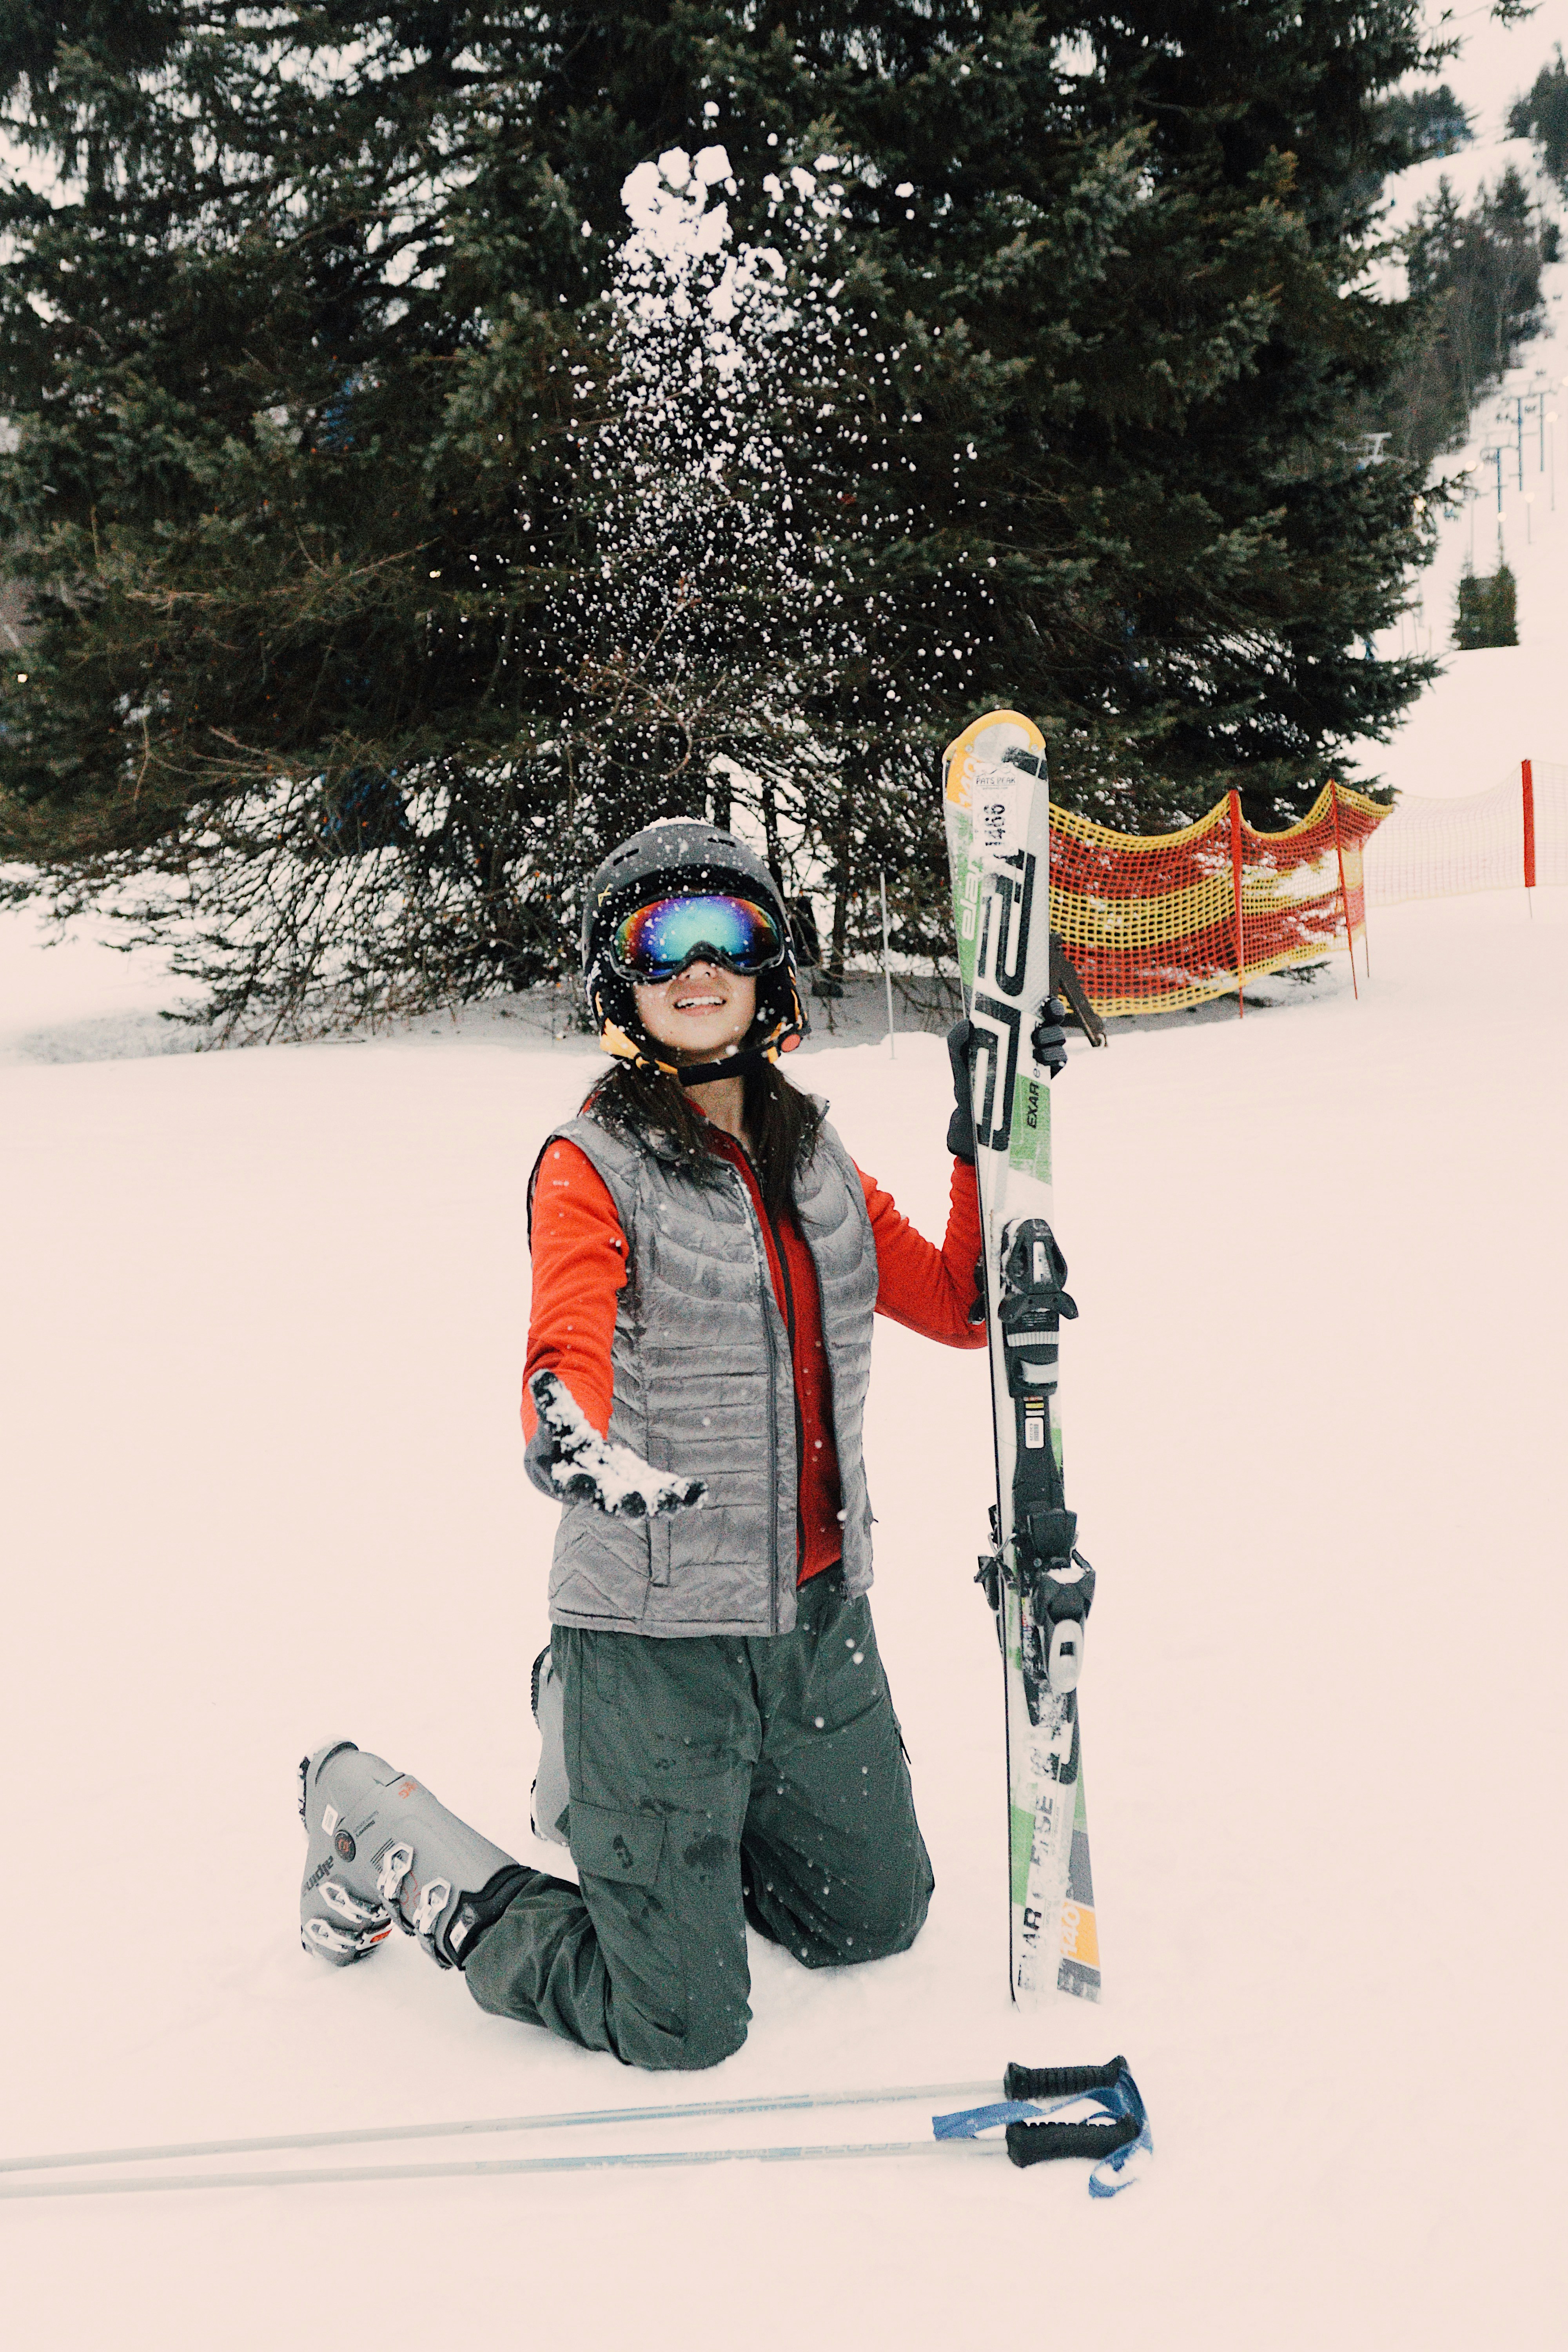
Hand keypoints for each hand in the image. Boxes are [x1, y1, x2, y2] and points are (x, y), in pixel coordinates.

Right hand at [527, 1371, 705, 1517]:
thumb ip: (549, 1402)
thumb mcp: (553, 1421)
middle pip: (609, 1502)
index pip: (571, 1486)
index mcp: (568, 1480)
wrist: (567, 1466)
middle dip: (623, 1503)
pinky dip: (679, 1495)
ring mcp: (621, 1495)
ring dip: (660, 1503)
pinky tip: (699, 1490)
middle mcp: (597, 1495)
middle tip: (635, 1504)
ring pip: (642, 1503)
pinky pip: (660, 1493)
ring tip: (681, 1499)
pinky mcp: (641, 1491)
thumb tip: (541, 1375)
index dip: (578, 1485)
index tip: (583, 1484)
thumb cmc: (557, 1442)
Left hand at [948, 998, 1068, 1161]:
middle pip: (1054, 1017)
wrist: (975, 1105)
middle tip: (1044, 1017)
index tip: (1043, 999)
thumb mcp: (957, 1050)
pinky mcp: (1047, 1073)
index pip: (1034, 1005)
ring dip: (1051, 1037)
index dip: (1043, 999)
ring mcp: (1042, 1053)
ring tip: (1037, 1044)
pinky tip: (1041, 1059)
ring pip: (1059, 1038)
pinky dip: (1054, 1056)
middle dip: (1054, 1013)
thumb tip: (968, 1025)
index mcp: (1014, 1022)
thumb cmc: (968, 1069)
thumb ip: (957, 1035)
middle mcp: (1031, 1035)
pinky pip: (1060, 1060)